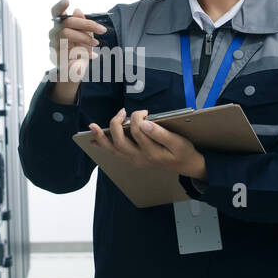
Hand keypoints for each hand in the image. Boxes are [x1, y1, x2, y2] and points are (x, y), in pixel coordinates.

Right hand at [47, 0, 105, 97]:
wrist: (75, 71)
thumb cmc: (79, 50)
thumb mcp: (85, 35)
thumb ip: (82, 23)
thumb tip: (77, 10)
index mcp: (61, 25)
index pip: (56, 12)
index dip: (60, 5)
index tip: (68, 0)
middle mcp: (54, 33)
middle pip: (67, 22)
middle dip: (87, 24)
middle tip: (103, 30)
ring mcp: (53, 44)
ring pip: (66, 33)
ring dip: (84, 37)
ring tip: (96, 43)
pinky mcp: (56, 56)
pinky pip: (69, 49)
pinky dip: (83, 52)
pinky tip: (92, 56)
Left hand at [88, 108, 207, 179]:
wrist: (185, 166)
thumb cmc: (182, 151)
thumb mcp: (178, 142)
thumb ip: (161, 133)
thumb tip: (145, 123)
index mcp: (152, 152)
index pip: (138, 131)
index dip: (138, 118)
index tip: (145, 111)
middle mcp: (140, 158)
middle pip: (120, 141)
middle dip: (117, 124)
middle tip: (123, 111)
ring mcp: (135, 160)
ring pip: (114, 149)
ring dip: (102, 137)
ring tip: (92, 126)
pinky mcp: (133, 159)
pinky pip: (115, 153)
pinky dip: (104, 145)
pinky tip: (95, 140)